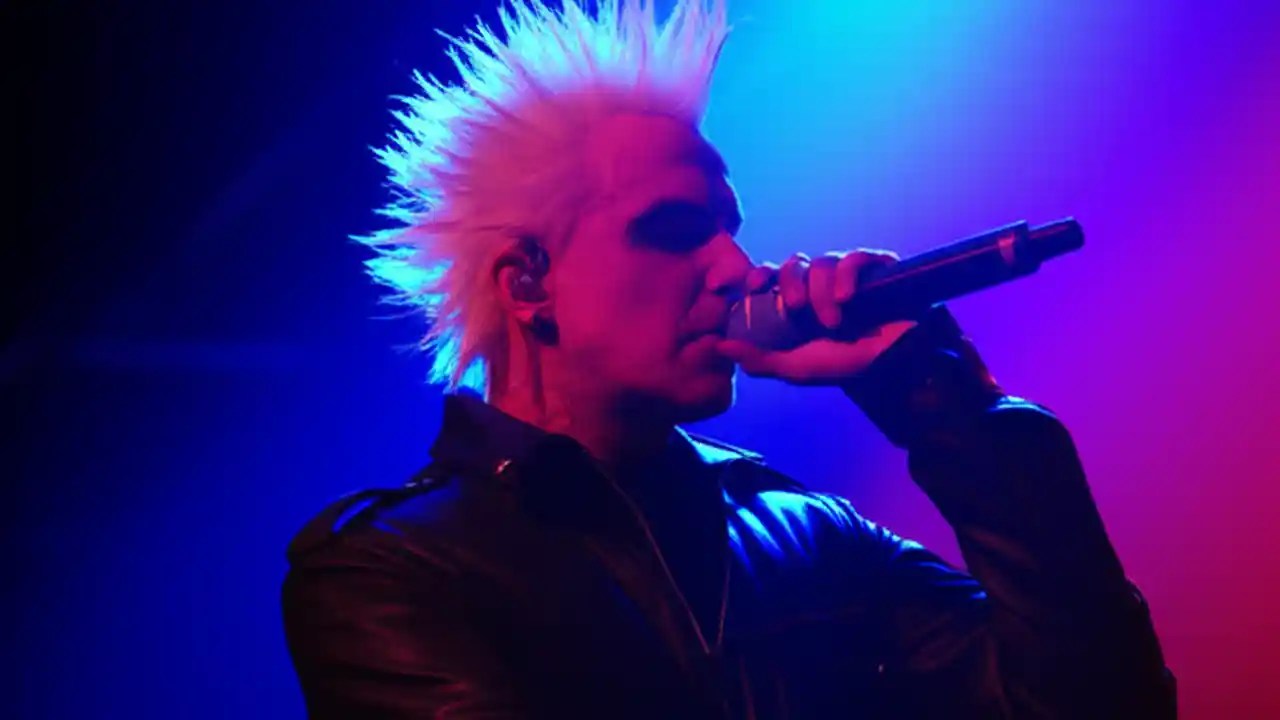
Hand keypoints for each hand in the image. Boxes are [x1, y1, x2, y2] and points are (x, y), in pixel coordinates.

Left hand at [717, 250, 918, 384]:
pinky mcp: (875, 268)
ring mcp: (846, 275)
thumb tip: (720, 347)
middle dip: (791, 283)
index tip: (753, 286)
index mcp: (798, 302)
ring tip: (833, 321)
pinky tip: (846, 298)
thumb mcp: (795, 368)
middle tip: (796, 309)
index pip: (771, 276)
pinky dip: (846, 275)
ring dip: (822, 292)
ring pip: (823, 262)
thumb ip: (758, 359)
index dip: (758, 274)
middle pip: (794, 264)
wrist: (893, 364)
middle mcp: (819, 284)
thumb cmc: (843, 365)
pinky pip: (854, 257)